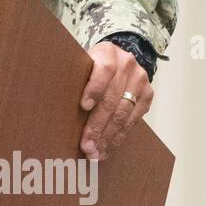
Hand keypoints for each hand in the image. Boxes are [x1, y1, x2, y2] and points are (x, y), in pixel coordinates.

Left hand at [79, 41, 152, 160]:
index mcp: (108, 53)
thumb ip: (76, 79)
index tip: (84, 106)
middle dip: (98, 126)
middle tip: (87, 145)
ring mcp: (140, 80)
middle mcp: (127, 64)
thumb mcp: (83, 65)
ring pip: (123, 113)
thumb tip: (57, 107)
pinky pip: (133, 120)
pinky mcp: (148, 95)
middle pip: (112, 99)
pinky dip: (119, 137)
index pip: (103, 70)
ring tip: (96, 152)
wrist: (119, 60)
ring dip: (108, 137)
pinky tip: (107, 148)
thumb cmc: (93, 67)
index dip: (94, 89)